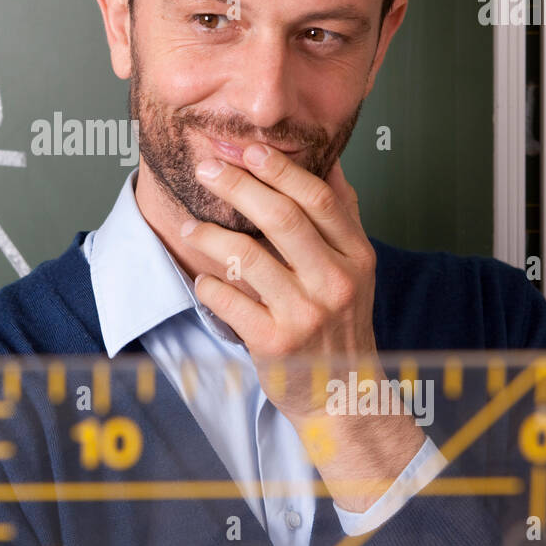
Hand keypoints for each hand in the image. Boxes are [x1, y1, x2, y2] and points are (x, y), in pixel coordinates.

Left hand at [181, 146, 422, 510]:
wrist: (342, 396)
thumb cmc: (341, 325)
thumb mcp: (357, 270)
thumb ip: (342, 217)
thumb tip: (328, 161)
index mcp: (356, 257)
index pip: (318, 199)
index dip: (281, 169)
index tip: (249, 149)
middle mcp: (335, 282)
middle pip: (282, 219)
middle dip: (238, 186)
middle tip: (207, 169)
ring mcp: (306, 314)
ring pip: (247, 256)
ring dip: (210, 235)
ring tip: (189, 226)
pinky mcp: (275, 343)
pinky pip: (228, 299)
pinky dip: (208, 284)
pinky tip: (202, 279)